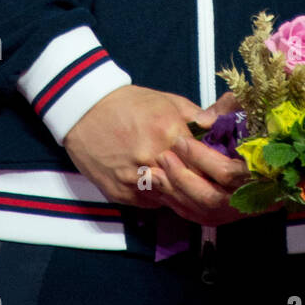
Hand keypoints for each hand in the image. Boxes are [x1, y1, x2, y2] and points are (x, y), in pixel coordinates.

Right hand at [62, 84, 204, 209]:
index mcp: (168, 132)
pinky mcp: (120, 193)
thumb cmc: (128, 102)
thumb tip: (221, 125)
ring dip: (180, 194)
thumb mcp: (166, 100)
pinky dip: (159, 197)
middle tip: (208, 184)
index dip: (214, 167)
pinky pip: (150, 204)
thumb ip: (196, 115)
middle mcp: (152, 158)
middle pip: (190, 185)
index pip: (205, 162)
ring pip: (171, 199)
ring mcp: (135, 179)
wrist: (84, 109)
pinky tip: (160, 185)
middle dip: (200, 185)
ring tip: (186, 187)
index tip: (218, 168)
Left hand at [150, 90, 279, 226]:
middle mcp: (254, 198)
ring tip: (152, 172)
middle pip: (212, 198)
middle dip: (183, 178)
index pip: (228, 173)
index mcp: (263, 171)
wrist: (276, 158)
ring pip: (204, 211)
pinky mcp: (225, 217)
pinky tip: (160, 187)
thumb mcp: (248, 112)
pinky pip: (199, 217)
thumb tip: (206, 116)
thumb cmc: (260, 128)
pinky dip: (177, 203)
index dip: (202, 158)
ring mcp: (239, 211)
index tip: (181, 141)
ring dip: (176, 193)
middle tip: (163, 156)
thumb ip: (229, 110)